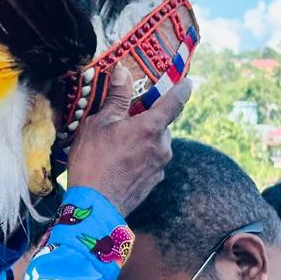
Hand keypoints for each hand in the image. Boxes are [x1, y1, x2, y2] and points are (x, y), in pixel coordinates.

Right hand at [66, 66, 191, 215]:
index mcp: (151, 126)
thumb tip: (123, 71)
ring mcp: (160, 165)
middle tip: (125, 119)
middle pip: (161, 124)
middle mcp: (162, 145)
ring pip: (156, 143)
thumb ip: (116, 98)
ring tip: (116, 144)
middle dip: (147, 119)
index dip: (182, 88)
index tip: (187, 81)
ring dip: (142, 139)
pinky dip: (140, 156)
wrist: (95, 207)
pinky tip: (119, 162)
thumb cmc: (93, 161)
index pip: (176, 101)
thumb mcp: (98, 124)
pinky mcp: (154, 181)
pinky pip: (151, 160)